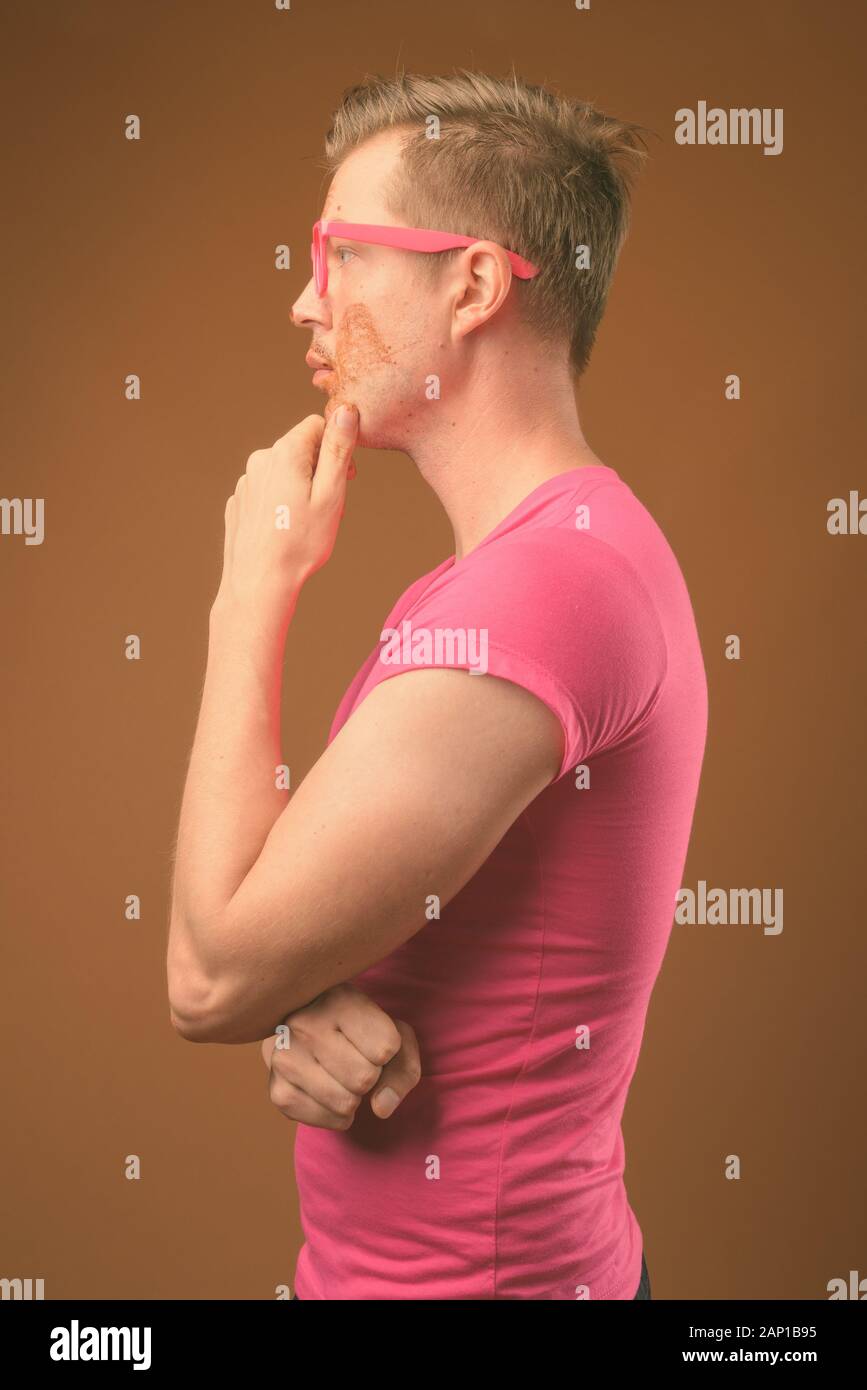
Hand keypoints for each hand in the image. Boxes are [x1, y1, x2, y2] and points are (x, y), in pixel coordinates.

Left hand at [216, 405, 357, 617]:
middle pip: (300, 450)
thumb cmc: (300, 543)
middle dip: (320, 472)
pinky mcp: (238, 504)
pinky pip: (267, 493)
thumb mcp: (331, 494)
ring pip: (283, 473)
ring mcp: (245, 483)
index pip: (317, 426)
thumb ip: (338, 449)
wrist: (258, 582)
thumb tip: (345, 411)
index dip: (337, 448)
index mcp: (285, 453)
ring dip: (301, 489)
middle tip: (329, 508)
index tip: (346, 479)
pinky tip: (285, 532)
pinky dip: (280, 504)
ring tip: (308, 525)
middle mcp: (260, 460)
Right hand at [261, 983, 421, 1129]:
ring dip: (353, 1097)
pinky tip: (327, 1088)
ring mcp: (284, 1057)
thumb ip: (404, 1068)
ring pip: (346, 1103)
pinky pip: (329, 1121)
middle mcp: (304, 1023)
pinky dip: (337, 1114)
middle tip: (354, 1058)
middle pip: (364, 1078)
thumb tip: (382, 1108)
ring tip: (340, 1072)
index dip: (387, 1051)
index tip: (371, 1038)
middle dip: (370, 1076)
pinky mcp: (277, 1090)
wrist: (309, 1031)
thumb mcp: (393, 1034)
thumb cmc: (361, 1032)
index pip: (386, 1047)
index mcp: (338, 999)